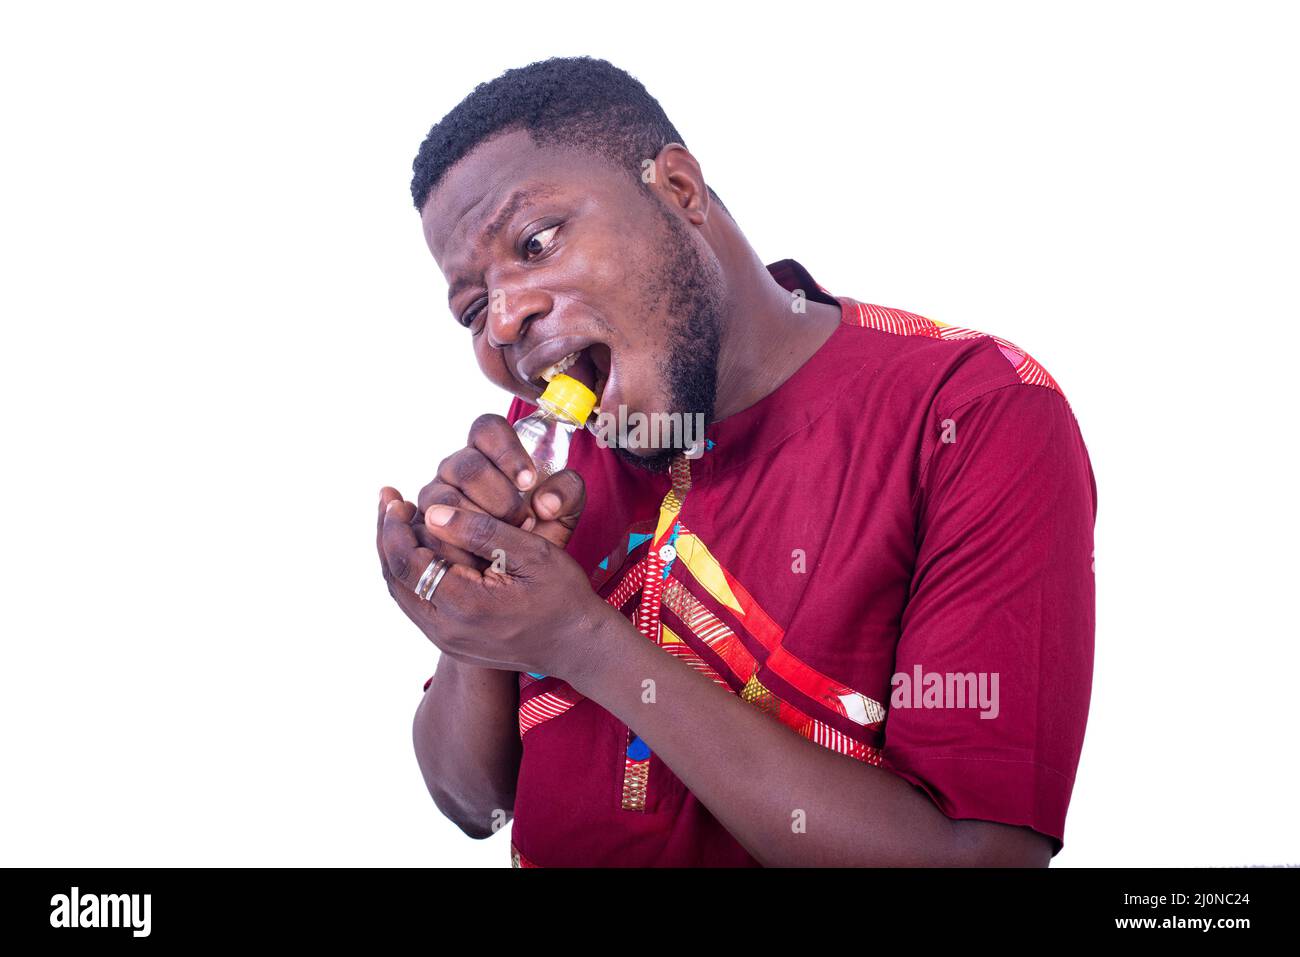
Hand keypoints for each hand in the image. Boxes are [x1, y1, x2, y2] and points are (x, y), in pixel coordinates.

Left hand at [378, 491, 615, 681]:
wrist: (578, 646)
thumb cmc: (563, 595)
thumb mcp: (532, 552)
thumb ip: (481, 531)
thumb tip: (432, 512)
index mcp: (465, 605)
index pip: (408, 563)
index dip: (395, 528)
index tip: (395, 499)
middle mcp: (448, 630)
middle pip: (395, 580)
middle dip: (387, 538)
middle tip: (387, 504)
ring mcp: (448, 642)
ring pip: (403, 596)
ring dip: (395, 557)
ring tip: (395, 523)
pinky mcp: (453, 646)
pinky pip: (418, 607)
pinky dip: (411, 576)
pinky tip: (419, 552)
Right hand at [414, 413, 583, 565]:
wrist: (515, 574)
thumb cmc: (535, 533)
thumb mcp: (562, 514)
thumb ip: (567, 494)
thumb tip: (545, 502)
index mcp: (486, 451)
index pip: (487, 429)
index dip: (507, 451)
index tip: (529, 482)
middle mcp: (456, 468)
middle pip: (467, 467)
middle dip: (499, 498)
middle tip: (522, 522)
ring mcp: (434, 496)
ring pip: (445, 500)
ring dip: (478, 525)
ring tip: (503, 544)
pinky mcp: (421, 527)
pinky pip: (428, 533)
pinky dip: (458, 548)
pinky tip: (480, 559)